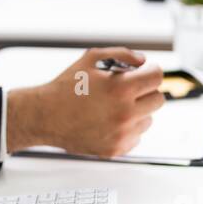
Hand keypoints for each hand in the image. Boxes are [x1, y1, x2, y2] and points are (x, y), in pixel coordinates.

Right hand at [7, 48, 165, 157]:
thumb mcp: (90, 59)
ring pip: (148, 120)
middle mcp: (125, 113)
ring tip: (113, 107)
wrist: (44, 117)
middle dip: (146, 91)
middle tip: (128, 90)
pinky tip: (108, 121)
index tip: (145, 72)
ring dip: (137, 112)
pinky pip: (136, 137)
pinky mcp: (116, 149)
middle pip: (158, 100)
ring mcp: (121, 134)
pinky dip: (127, 129)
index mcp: (121, 89)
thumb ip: (121, 54)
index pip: (157, 77)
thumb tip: (142, 60)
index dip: (152, 71)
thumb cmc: (65, 88)